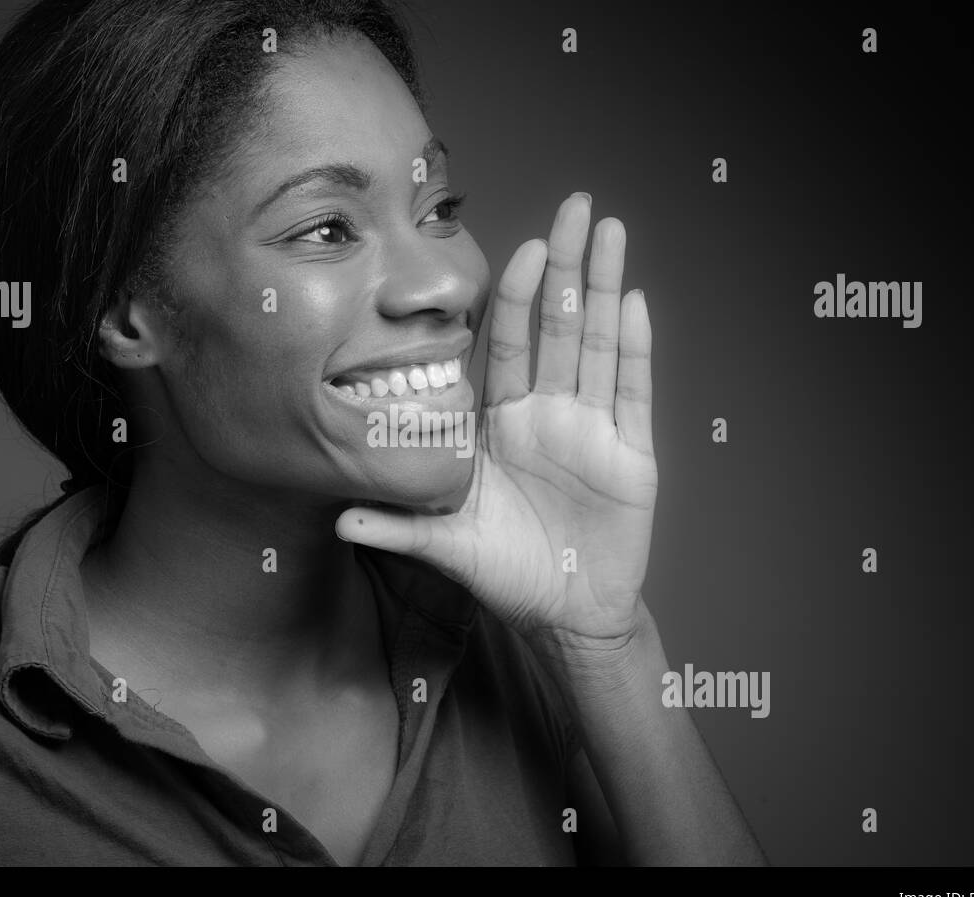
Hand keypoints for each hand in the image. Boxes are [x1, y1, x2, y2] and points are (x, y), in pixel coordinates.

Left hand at [337, 193, 656, 656]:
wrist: (566, 614)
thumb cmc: (506, 574)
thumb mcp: (446, 545)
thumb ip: (398, 526)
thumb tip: (337, 518)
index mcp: (501, 424)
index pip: (504, 346)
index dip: (513, 298)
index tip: (517, 247)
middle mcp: (547, 413)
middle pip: (558, 326)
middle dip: (567, 265)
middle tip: (577, 204)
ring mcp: (591, 428)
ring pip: (599, 343)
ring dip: (606, 287)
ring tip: (610, 229)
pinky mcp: (631, 453)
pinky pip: (632, 392)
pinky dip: (636, 348)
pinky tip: (636, 300)